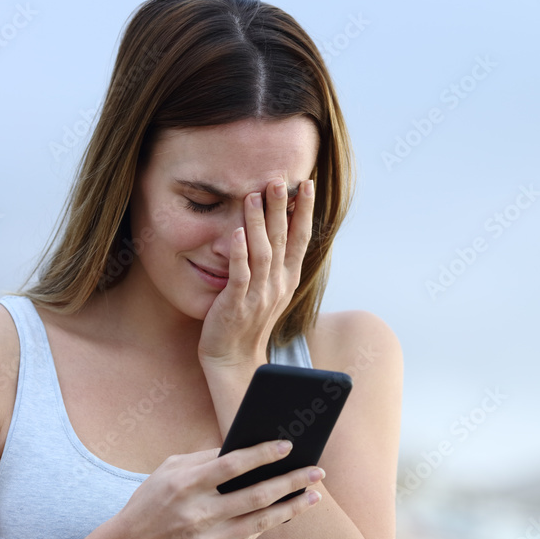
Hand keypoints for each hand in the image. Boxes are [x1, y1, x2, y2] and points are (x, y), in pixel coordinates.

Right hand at [108, 440, 323, 538]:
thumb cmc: (150, 502)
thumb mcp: (169, 470)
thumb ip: (204, 458)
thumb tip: (244, 445)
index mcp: (186, 485)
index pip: (233, 465)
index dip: (263, 454)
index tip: (288, 445)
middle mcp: (198, 513)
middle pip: (256, 495)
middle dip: (292, 481)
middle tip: (318, 471)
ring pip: (261, 522)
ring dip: (292, 507)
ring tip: (313, 495)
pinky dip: (268, 524)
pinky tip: (285, 513)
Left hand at [197, 177, 314, 372]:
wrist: (233, 358)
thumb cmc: (247, 320)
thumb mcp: (270, 289)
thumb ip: (276, 261)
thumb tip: (281, 229)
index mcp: (287, 278)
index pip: (300, 238)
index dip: (304, 211)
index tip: (306, 184)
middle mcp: (277, 284)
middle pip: (283, 240)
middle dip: (282, 208)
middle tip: (280, 179)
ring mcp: (259, 295)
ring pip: (262, 252)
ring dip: (258, 223)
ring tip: (253, 195)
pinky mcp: (236, 304)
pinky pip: (240, 275)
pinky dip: (239, 254)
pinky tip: (236, 234)